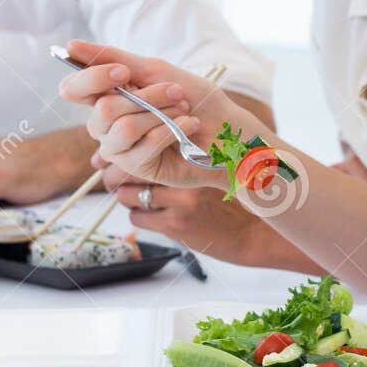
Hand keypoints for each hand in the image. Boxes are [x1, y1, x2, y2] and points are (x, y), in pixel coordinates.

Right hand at [58, 40, 258, 190]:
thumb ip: (114, 59)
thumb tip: (70, 46)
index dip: (92, 79)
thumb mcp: (156, 71)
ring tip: (184, 111)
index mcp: (107, 97)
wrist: (227, 128)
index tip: (125, 72)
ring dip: (160, 114)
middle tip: (177, 92)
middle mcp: (107, 126)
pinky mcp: (138, 168)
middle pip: (102, 109)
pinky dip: (171, 131)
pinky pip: (143, 146)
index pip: (73, 89)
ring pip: (123, 128)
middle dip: (148, 96)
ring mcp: (121, 149)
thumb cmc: (195, 98)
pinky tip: (188, 128)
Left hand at [102, 161, 323, 273]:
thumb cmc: (230, 191)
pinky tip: (151, 211)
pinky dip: (139, 214)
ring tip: (134, 191)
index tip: (122, 148)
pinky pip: (138, 217)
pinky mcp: (176, 226)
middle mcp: (185, 176)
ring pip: (128, 193)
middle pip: (129, 167)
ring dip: (126, 192)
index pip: (144, 141)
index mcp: (193, 154)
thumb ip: (181, 147)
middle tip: (112, 171)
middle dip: (115, 170)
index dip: (127, 144)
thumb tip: (145, 135)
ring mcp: (180, 202)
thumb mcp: (209, 163)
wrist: (253, 230)